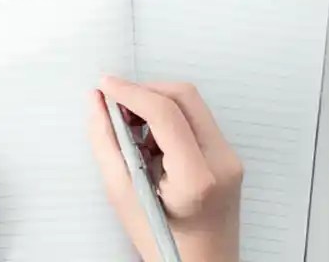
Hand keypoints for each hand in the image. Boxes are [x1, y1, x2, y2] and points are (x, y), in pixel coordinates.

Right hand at [88, 77, 242, 261]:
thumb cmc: (164, 242)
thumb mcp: (123, 195)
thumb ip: (106, 143)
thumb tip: (98, 103)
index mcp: (197, 178)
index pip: (165, 113)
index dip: (131, 92)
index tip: (105, 86)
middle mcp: (222, 161)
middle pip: (184, 97)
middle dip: (144, 91)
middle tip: (115, 103)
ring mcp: (230, 157)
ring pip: (191, 105)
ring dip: (156, 104)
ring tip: (131, 130)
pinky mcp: (228, 156)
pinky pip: (196, 120)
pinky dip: (168, 119)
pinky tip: (150, 143)